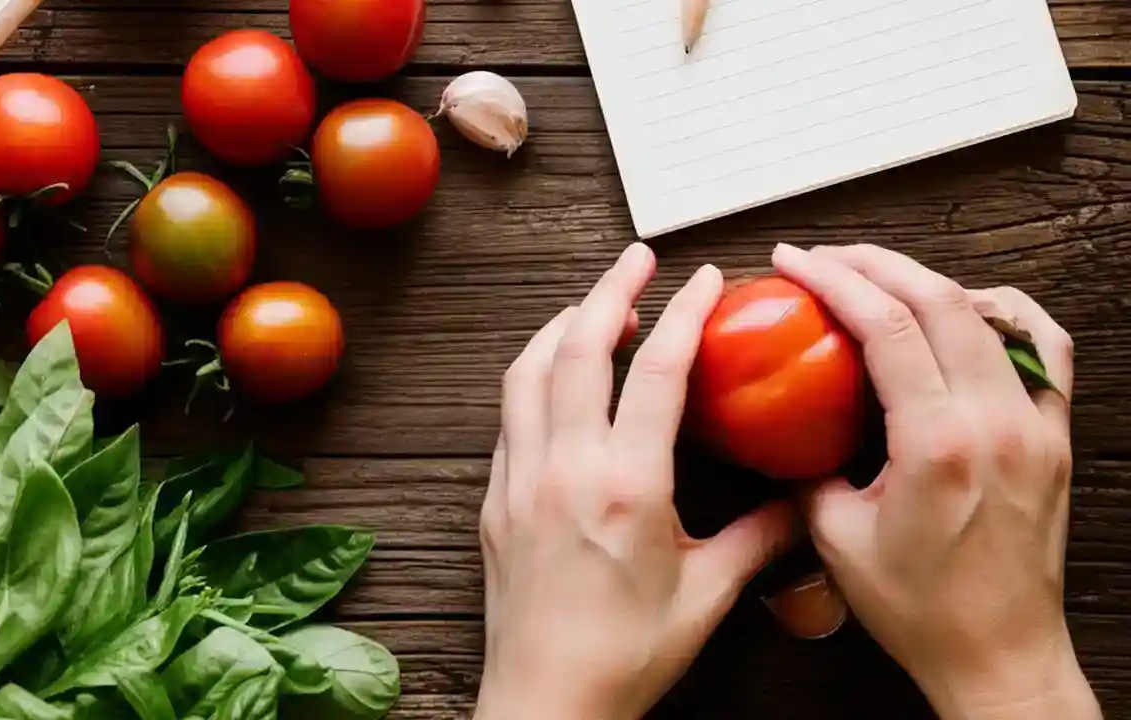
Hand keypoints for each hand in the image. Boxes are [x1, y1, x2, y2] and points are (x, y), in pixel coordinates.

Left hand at [475, 243, 796, 719]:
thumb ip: (759, 538)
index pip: (657, 372)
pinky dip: (533, 376)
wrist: (546, 702)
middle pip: (579, 347)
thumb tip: (797, 501)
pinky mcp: (496, 499)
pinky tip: (556, 378)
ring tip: (595, 308)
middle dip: (610, 290)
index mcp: (625, 487)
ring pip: (529, 371)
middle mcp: (564, 470)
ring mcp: (520, 479)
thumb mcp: (708, 596)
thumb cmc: (624, 657)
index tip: (702, 280)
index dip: (683, 314)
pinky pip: (509, 414)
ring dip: (562, 325)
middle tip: (636, 260)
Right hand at [773, 243, 1099, 719]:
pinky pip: (1043, 345)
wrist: (1000, 654)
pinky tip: (968, 309)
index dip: (836, 280)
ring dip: (930, 279)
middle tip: (827, 256)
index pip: (887, 326)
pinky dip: (1003, 311)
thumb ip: (810, 469)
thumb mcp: (838, 538)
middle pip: (939, 299)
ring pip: (992, 310)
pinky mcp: (1054, 435)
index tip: (798, 261)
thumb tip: (791, 426)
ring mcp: (1036, 424)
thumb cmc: (923, 610)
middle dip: (874, 263)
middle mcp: (997, 423)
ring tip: (883, 276)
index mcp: (940, 446)